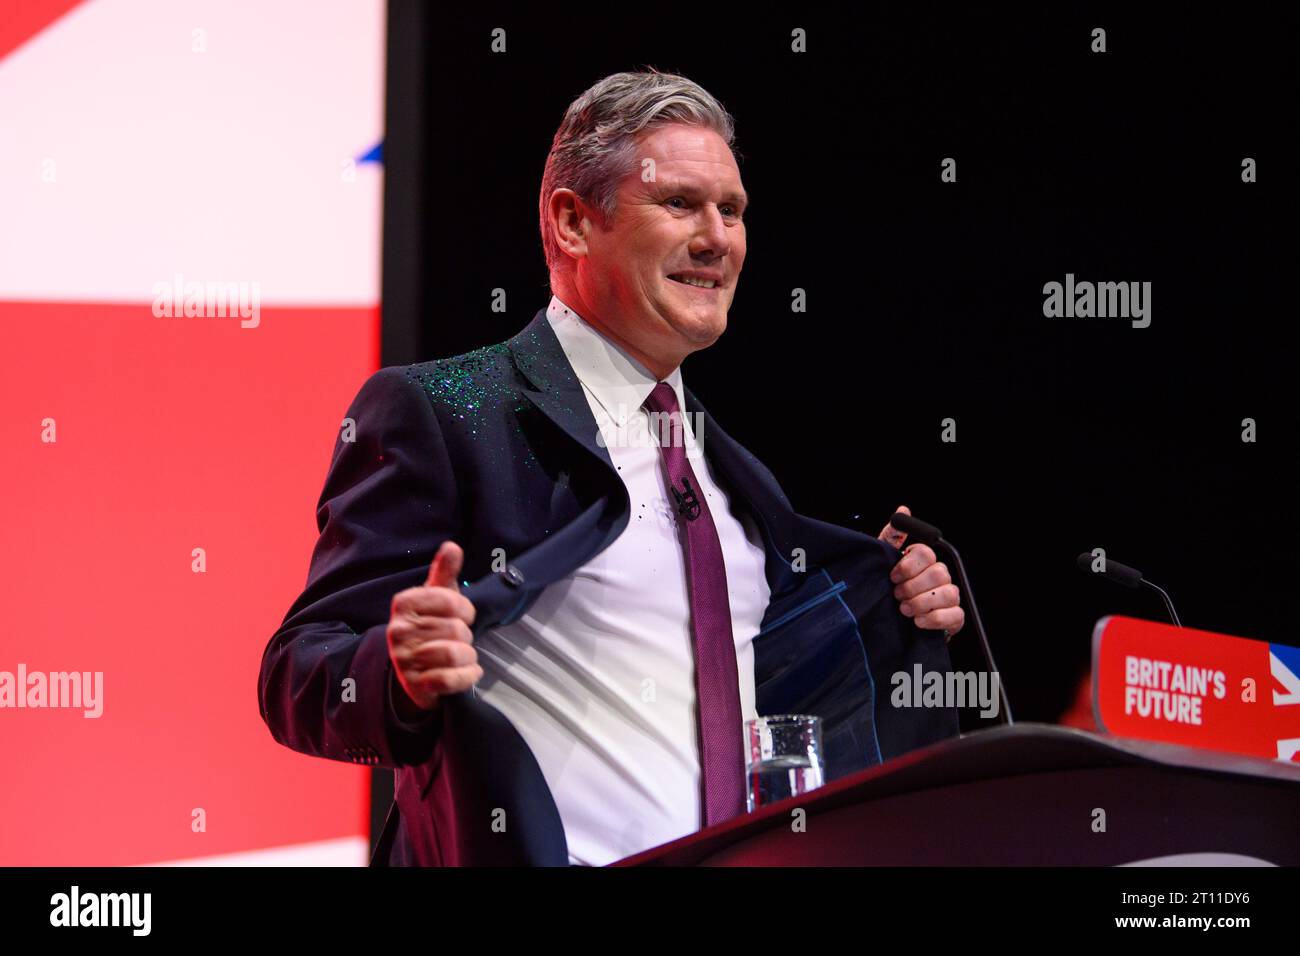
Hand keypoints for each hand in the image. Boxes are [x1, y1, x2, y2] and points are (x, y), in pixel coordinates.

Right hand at [387, 541, 481, 717]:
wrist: (415, 671)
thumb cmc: (431, 626)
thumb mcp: (437, 597)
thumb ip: (444, 572)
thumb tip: (452, 546)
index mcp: (404, 604)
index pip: (452, 602)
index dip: (466, 610)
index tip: (461, 616)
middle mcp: (398, 630)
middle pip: (457, 630)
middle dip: (465, 636)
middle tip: (456, 640)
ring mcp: (404, 660)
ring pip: (456, 654)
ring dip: (468, 657)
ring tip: (461, 656)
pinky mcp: (415, 685)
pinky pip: (452, 679)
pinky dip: (467, 676)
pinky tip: (466, 672)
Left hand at [879, 505, 964, 640]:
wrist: (893, 625)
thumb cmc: (890, 590)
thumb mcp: (883, 563)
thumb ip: (891, 537)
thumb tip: (903, 509)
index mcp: (924, 562)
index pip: (926, 552)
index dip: (908, 565)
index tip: (893, 576)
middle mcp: (940, 576)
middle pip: (939, 572)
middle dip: (914, 586)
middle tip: (898, 595)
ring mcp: (950, 597)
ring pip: (949, 593)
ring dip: (923, 603)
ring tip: (905, 610)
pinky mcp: (955, 618)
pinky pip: (956, 615)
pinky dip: (934, 618)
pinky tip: (918, 621)